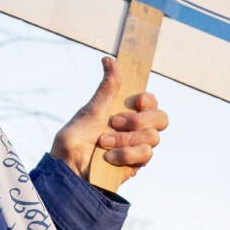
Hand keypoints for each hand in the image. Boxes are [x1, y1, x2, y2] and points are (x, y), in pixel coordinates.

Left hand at [50, 56, 168, 180]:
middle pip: (161, 118)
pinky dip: (127, 154)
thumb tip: (110, 60)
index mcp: (124, 113)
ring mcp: (136, 147)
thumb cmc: (74, 141)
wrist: (68, 170)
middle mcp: (134, 130)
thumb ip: (106, 89)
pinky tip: (109, 157)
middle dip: (140, 120)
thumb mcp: (90, 111)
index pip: (151, 102)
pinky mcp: (136, 165)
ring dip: (126, 138)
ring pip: (153, 137)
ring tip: (103, 143)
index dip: (149, 100)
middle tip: (115, 122)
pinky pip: (146, 155)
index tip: (137, 102)